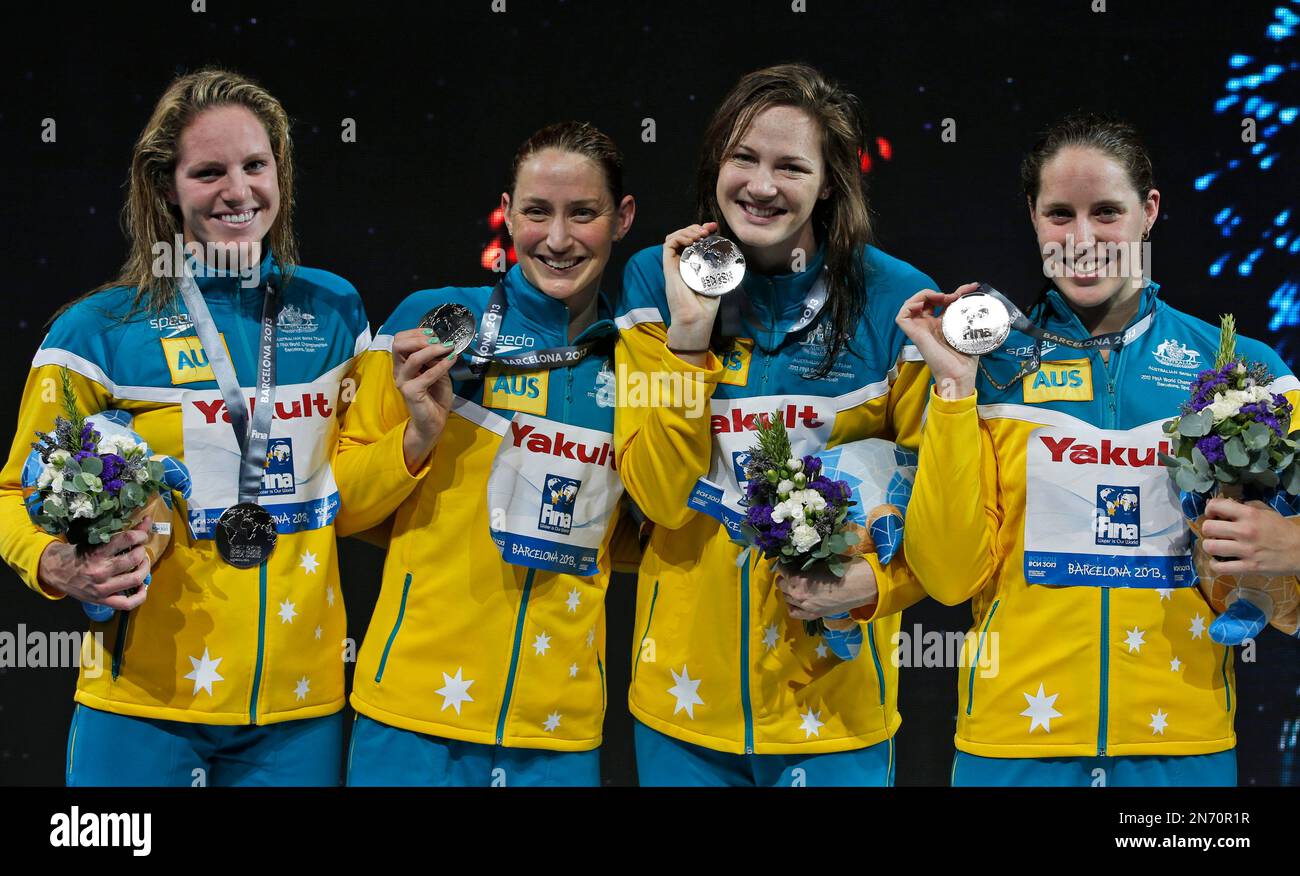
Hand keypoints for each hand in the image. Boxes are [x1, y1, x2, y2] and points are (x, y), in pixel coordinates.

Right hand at [37, 516, 152, 610]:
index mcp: (96, 553)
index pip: (127, 539)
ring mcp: (102, 589)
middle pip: (134, 558)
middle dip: (141, 550)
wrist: (52, 571)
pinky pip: (128, 603)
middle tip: (139, 548)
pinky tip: (141, 585)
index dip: (141, 534)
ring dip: (144, 568)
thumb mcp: (90, 541)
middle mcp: (100, 571)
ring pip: (136, 578)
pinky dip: (140, 595)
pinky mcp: (102, 601)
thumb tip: (144, 523)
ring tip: (141, 562)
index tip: (142, 534)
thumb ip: (115, 536)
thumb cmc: (73, 553)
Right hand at [392, 328, 457, 471]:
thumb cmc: (435, 396)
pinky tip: (451, 359)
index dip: (415, 332)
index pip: (400, 340)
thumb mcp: (437, 371)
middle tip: (437, 340)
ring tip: (447, 347)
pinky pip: (426, 375)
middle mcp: (399, 371)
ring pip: (412, 358)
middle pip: (398, 344)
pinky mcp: (411, 392)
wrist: (434, 421)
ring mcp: (403, 382)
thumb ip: (435, 358)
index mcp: (403, 364)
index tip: (433, 332)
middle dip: (419, 338)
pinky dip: (441, 365)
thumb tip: (441, 343)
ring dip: (431, 350)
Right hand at [662, 222, 722, 355]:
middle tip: (708, 229)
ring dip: (686, 230)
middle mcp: (681, 263)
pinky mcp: (668, 267)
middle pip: (683, 237)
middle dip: (695, 228)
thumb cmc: (705, 307)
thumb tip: (729, 259)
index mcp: (692, 266)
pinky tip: (691, 239)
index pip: (693, 243)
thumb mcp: (716, 283)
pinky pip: (668, 245)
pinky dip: (679, 237)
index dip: (702, 231)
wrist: (695, 319)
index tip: (714, 228)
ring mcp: (674, 265)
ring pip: (674, 238)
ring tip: (699, 233)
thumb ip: (718, 272)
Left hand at [776, 557, 877, 620]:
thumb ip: (805, 562)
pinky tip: (796, 600)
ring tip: (794, 584)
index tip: (787, 561)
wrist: (860, 585)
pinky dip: (792, 605)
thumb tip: (796, 560)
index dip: (784, 564)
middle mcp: (798, 594)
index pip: (782, 569)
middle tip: (791, 572)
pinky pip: (794, 612)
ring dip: (788, 590)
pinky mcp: (813, 614)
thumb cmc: (842, 568)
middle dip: (785, 577)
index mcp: (798, 579)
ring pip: (786, 598)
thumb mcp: (820, 560)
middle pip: (781, 585)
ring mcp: (805, 606)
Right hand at [895, 283, 980, 398]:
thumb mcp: (968, 326)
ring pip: (910, 305)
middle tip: (953, 297)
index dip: (954, 292)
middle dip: (937, 293)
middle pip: (924, 301)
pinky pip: (902, 316)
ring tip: (939, 297)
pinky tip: (923, 304)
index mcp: (941, 325)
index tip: (970, 288)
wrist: (959, 372)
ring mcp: (919, 329)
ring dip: (923, 295)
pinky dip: (909, 305)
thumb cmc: (965, 357)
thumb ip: (967, 309)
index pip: (941, 302)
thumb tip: (974, 290)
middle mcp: (928, 325)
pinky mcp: (913, 334)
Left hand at [1199, 498, 1299, 576]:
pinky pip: (1220, 568)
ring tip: (1217, 547)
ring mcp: (1246, 550)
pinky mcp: (1249, 567)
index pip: (1216, 505)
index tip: (1213, 515)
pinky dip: (1214, 565)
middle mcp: (1245, 531)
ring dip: (1210, 547)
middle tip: (1215, 533)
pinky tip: (1219, 562)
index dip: (1209, 509)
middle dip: (1208, 529)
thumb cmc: (1282, 530)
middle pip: (1208, 528)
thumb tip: (1225, 506)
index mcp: (1249, 514)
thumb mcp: (1266, 512)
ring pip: (1210, 547)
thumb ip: (1246, 506)